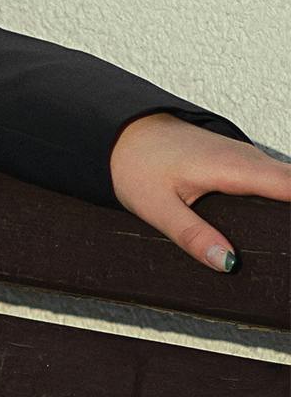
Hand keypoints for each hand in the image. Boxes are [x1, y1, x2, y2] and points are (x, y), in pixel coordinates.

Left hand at [108, 114, 290, 271]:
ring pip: (285, 180)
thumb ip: (193, 236)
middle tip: (283, 245)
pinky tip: (272, 219)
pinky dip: (278, 195)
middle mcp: (247, 157)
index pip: (290, 187)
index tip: (290, 237)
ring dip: (286, 204)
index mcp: (233, 168)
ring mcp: (245, 156)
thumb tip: (227, 262)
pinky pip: (271, 178)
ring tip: (281, 238)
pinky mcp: (239, 160)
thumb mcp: (157, 208)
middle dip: (289, 216)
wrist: (123, 133)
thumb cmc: (136, 164)